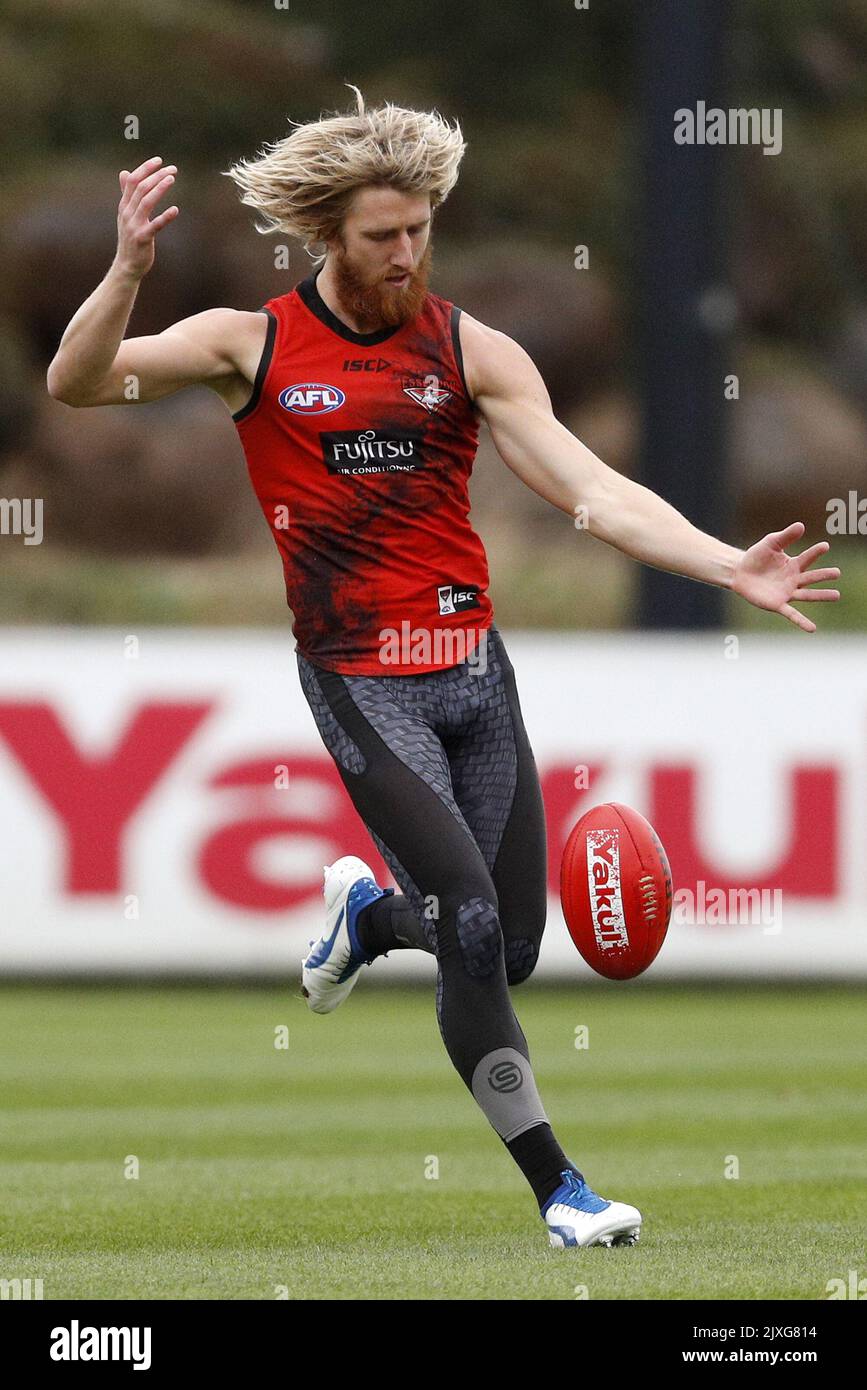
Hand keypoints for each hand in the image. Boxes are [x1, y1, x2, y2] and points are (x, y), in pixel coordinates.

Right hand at [114, 155, 178, 279]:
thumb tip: (124, 172)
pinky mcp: (143, 238)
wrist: (127, 265)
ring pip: (146, 202)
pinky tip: (175, 210)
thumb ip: (126, 193)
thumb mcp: (126, 214)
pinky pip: (155, 225)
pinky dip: (165, 217)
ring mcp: (134, 226)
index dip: (145, 169)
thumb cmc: (130, 239)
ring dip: (160, 188)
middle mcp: (127, 213)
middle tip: (172, 169)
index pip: (133, 181)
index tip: (159, 160)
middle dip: (157, 176)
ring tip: (172, 179)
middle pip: (141, 188)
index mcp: (124, 205)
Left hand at [731, 521, 840, 631]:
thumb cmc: (756, 557)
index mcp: (793, 565)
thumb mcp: (770, 543)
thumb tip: (801, 525)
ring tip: (837, 595)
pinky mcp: (777, 604)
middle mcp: (793, 580)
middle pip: (811, 577)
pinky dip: (802, 621)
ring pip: (807, 595)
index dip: (815, 552)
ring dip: (821, 595)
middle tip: (837, 573)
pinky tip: (813, 629)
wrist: (739, 572)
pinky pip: (792, 614)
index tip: (825, 546)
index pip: (807, 558)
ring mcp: (786, 593)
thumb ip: (785, 536)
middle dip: (824, 575)